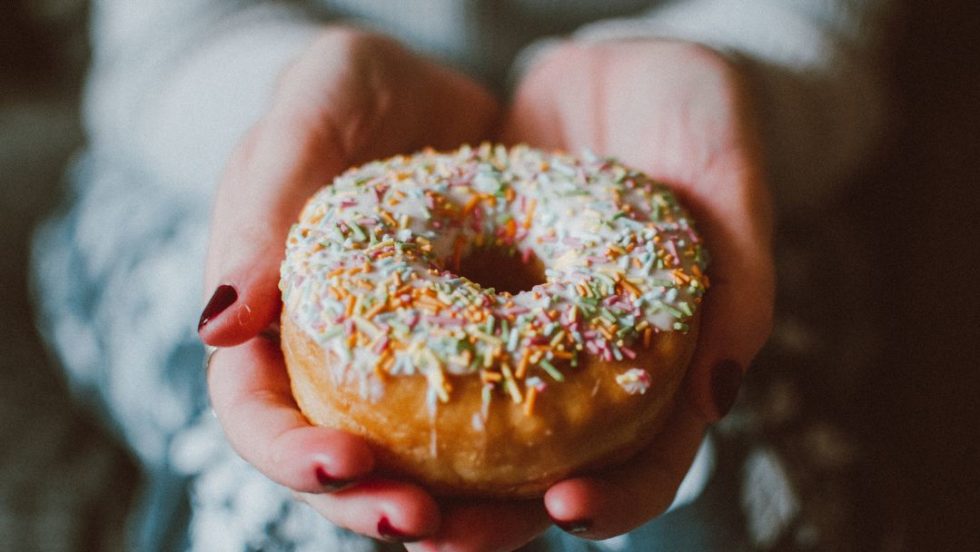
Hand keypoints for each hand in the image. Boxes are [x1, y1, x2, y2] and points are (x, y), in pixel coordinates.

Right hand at [200, 27, 498, 541]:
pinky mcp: (478, 363)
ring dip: (448, 512)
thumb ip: (264, 203)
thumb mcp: (312, 111)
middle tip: (424, 519)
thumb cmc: (359, 89)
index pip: (254, 410)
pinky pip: (491, 429)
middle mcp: (335, 361)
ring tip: (492, 528)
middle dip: (368, 503)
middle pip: (335, 462)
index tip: (344, 460)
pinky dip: (513, 468)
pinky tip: (555, 480)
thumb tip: (214, 327)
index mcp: (272, 318)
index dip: (287, 452)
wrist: (440, 92)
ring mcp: (407, 371)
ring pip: (415, 466)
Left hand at [414, 39, 772, 545]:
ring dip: (429, 477)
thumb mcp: (727, 172)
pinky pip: (431, 360)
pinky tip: (351, 411)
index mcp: (663, 360)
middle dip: (493, 516)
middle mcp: (587, 367)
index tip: (563, 507)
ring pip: (477, 439)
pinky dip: (393, 394)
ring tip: (375, 491)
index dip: (615, 498)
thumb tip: (717, 399)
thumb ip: (742, 279)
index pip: (646, 461)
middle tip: (434, 531)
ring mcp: (526, 340)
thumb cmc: (693, 114)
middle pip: (545, 475)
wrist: (618, 65)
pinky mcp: (471, 301)